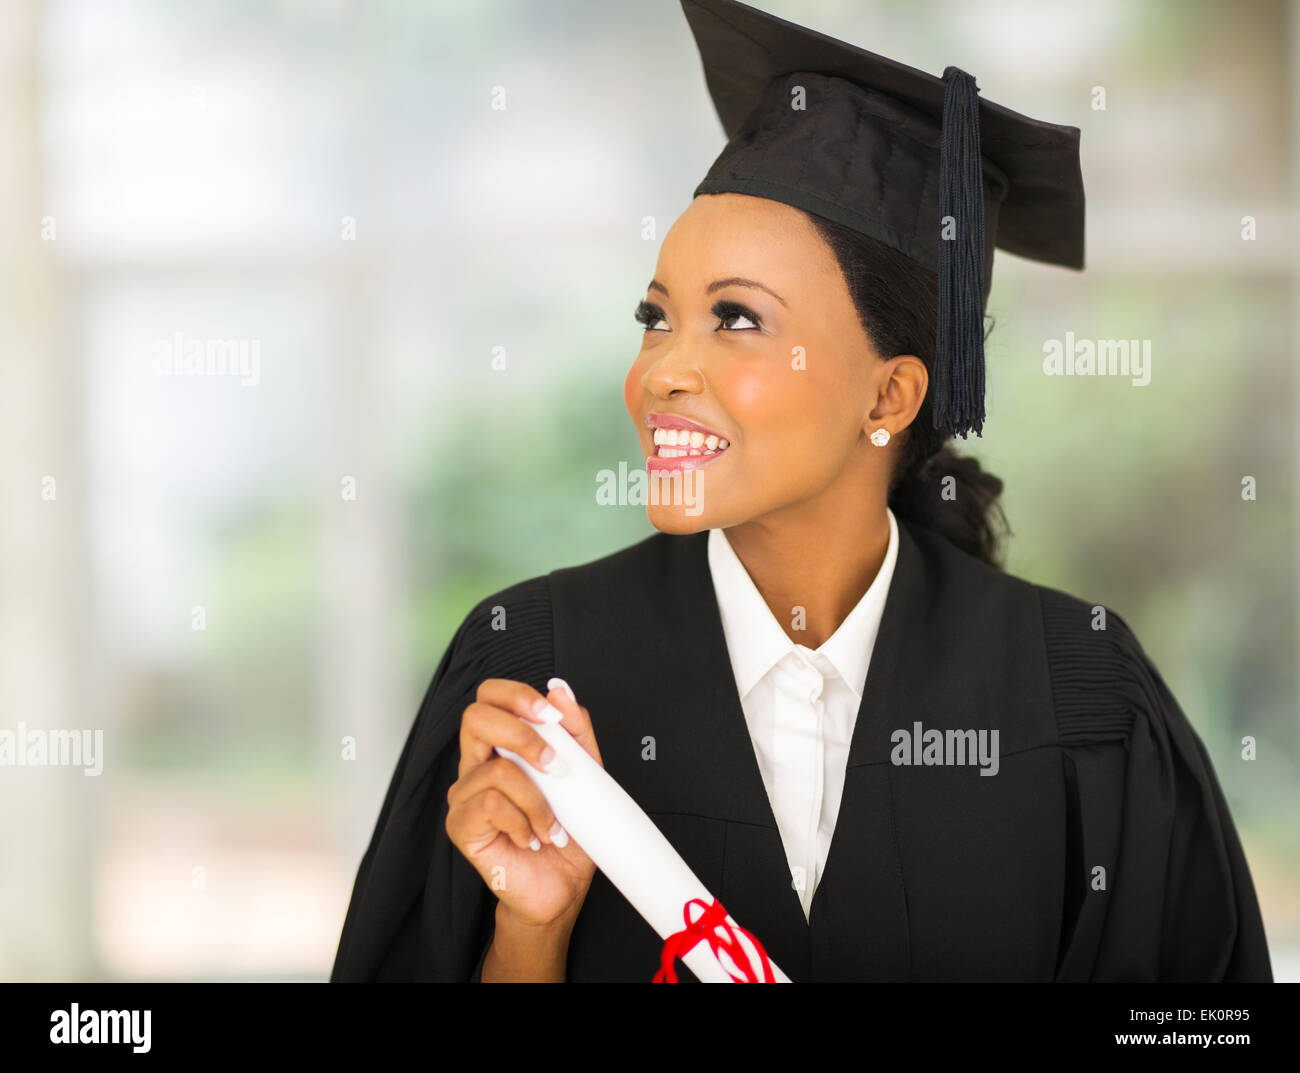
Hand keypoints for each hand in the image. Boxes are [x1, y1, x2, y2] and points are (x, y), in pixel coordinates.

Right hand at [446, 676, 602, 927]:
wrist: (561, 887)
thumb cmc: (568, 832)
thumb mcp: (585, 774)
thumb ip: (575, 731)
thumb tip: (560, 690)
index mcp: (501, 745)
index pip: (490, 696)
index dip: (517, 694)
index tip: (551, 715)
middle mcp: (477, 764)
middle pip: (475, 717)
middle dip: (523, 735)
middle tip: (556, 766)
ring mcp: (464, 795)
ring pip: (496, 770)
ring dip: (538, 800)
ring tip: (552, 825)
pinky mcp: (461, 825)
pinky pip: (491, 804)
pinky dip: (523, 821)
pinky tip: (531, 838)